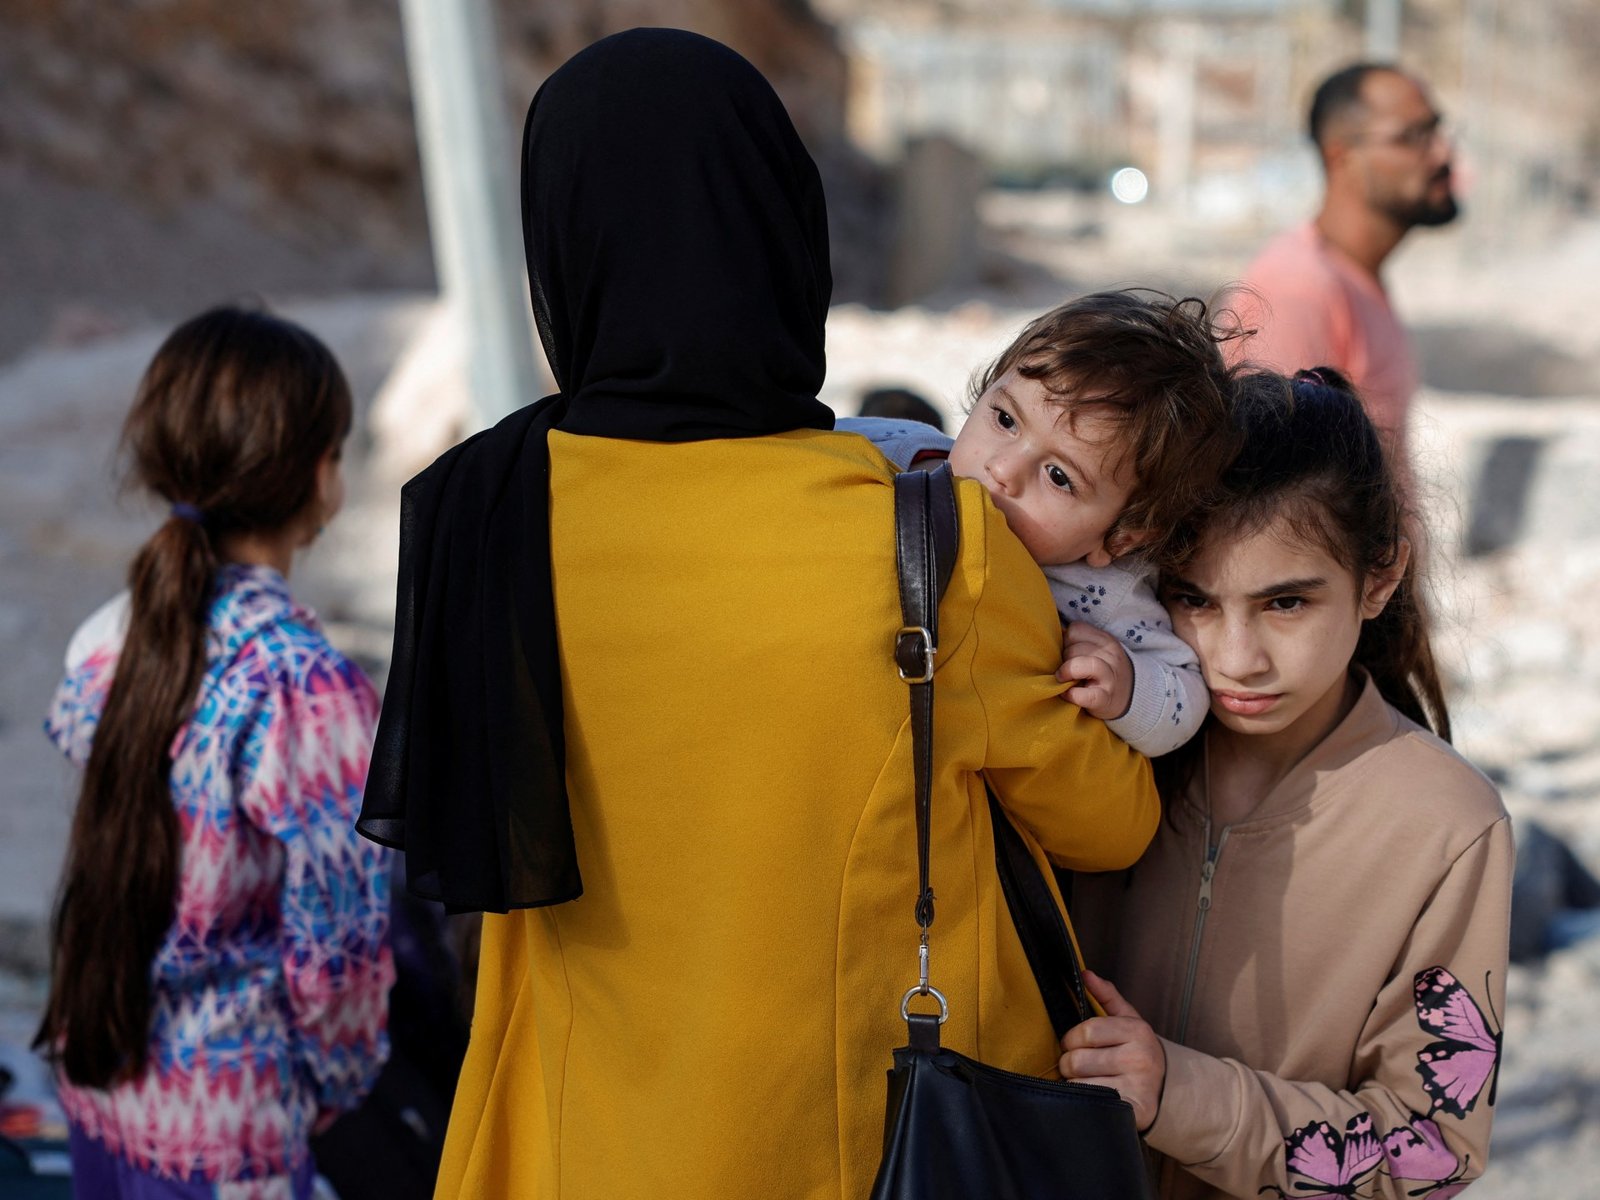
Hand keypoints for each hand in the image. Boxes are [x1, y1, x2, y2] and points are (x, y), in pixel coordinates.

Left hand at [1056, 622, 1133, 720]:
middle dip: (1064, 658)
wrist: (1130, 698)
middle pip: (1073, 647)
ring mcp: (1109, 677)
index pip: (1076, 629)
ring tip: (1065, 680)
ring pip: (1079, 664)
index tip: (1069, 653)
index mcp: (1106, 640)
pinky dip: (1070, 695)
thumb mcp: (1099, 650)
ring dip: (1066, 672)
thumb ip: (1080, 641)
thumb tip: (1051, 639)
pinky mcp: (1104, 698)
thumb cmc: (1104, 671)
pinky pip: (1083, 694)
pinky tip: (1067, 694)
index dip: (1066, 641)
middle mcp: (1110, 655)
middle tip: (1068, 670)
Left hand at [1058, 971, 1166, 1132]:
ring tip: (1087, 1081)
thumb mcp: (1127, 1021)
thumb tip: (1085, 974)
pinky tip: (1094, 1099)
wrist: (1166, 1090)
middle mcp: (1141, 1058)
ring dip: (1076, 1084)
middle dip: (1069, 1064)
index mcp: (1137, 1031)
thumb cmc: (1137, 1052)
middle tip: (1078, 1066)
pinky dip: (1086, 1103)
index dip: (1071, 1039)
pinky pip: (1091, 1105)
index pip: (1086, 1032)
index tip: (1072, 1044)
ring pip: (1080, 1084)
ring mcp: (1138, 1086)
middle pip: (1078, 1060)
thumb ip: (1106, 996)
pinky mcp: (1134, 1110)